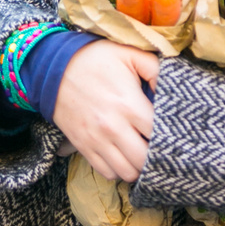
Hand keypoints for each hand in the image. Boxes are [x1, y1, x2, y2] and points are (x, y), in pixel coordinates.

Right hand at [52, 41, 159, 181]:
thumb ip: (155, 68)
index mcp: (129, 105)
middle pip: (145, 160)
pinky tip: (123, 155)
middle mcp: (114, 127)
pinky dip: (118, 170)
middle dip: (155, 155)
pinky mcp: (83, 147)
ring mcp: (97, 140)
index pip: (159, 135)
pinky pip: (107, 172)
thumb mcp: (128, 53)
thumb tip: (172, 88)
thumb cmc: (94, 59)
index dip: (169, 135)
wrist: (52, 68)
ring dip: (138, 165)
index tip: (170, 130)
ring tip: (141, 152)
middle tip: (157, 144)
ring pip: (127, 172)